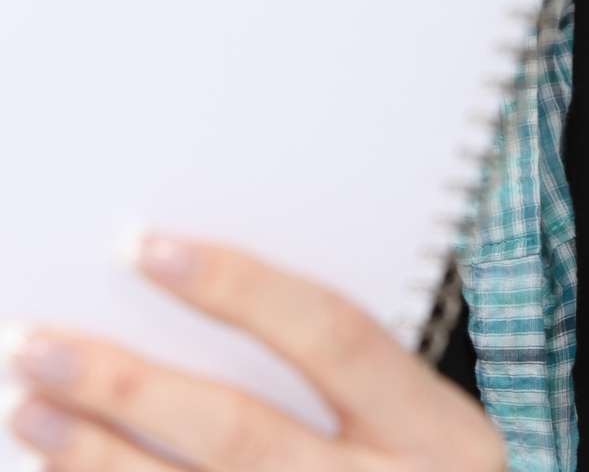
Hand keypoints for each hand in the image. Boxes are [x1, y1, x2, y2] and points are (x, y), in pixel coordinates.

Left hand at [2, 232, 505, 471]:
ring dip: (97, 459)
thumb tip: (204, 280)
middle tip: (39, 342)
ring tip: (30, 406)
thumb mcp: (425, 424)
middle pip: (243, 433)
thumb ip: (349, 367)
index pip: (334, 336)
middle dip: (130, 387)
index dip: (241, 286)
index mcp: (439, 433)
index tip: (145, 245)